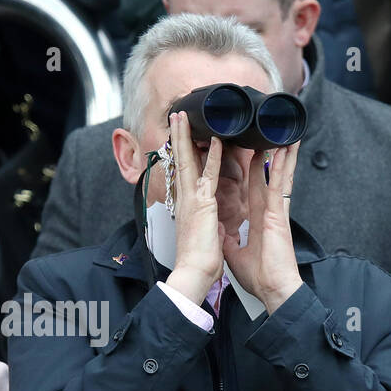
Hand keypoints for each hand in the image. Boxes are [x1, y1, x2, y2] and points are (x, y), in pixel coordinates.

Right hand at [164, 113, 223, 305]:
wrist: (193, 274)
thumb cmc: (198, 262)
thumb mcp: (203, 239)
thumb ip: (207, 228)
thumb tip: (211, 228)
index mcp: (187, 207)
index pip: (184, 174)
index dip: (182, 154)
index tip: (180, 138)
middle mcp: (185, 199)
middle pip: (180, 161)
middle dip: (178, 137)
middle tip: (175, 116)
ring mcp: (192, 200)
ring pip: (188, 161)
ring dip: (186, 137)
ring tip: (182, 116)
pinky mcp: (202, 204)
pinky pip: (208, 174)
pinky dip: (211, 155)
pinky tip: (214, 138)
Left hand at [223, 142, 302, 313]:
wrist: (272, 290)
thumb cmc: (260, 276)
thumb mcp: (236, 253)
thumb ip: (230, 240)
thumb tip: (221, 235)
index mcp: (256, 218)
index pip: (250, 187)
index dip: (249, 169)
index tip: (246, 152)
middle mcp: (266, 210)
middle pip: (263, 175)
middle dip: (264, 153)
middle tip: (262, 131)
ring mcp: (274, 210)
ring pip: (275, 173)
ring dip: (278, 152)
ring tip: (279, 131)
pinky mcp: (278, 213)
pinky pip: (279, 184)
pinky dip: (282, 166)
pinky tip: (285, 148)